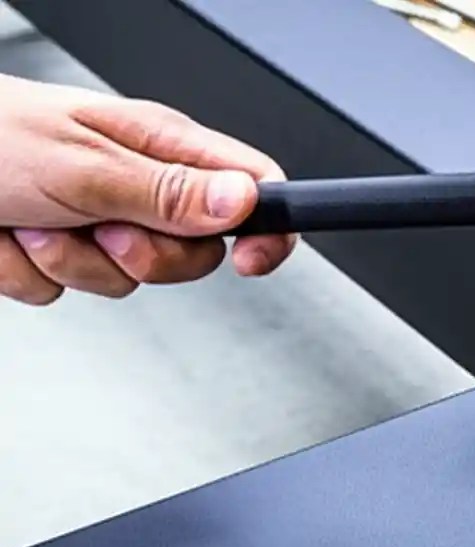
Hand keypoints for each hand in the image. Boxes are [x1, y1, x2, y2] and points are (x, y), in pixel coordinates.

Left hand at [0, 74, 294, 304]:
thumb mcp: (85, 166)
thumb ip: (169, 193)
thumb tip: (246, 203)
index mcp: (158, 145)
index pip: (253, 186)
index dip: (268, 229)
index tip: (252, 261)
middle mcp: (135, 181)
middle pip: (194, 252)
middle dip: (145, 258)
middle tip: (104, 231)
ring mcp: (95, 218)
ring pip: (127, 280)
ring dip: (74, 264)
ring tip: (37, 221)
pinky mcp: (56, 251)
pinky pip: (67, 291)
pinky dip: (30, 274)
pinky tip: (9, 235)